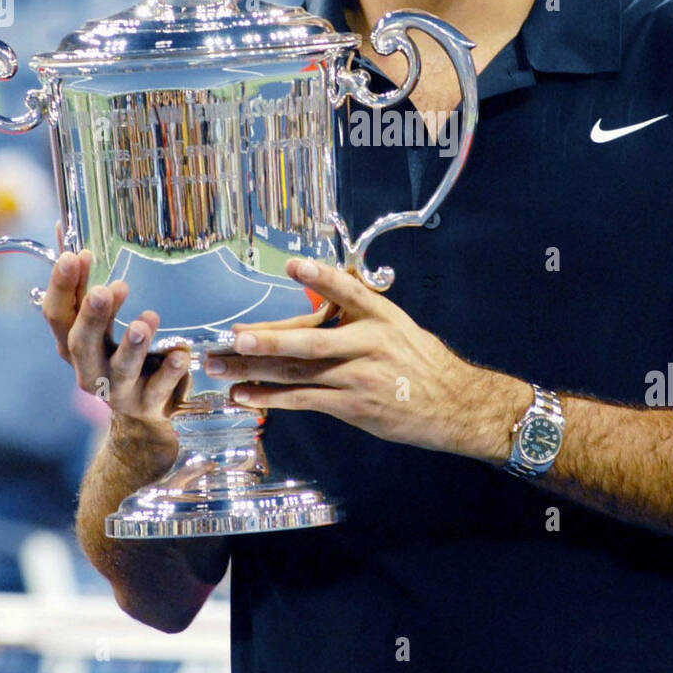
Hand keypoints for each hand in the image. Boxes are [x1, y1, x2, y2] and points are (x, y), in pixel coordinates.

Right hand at [41, 234, 189, 467]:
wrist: (142, 416)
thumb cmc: (117, 355)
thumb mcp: (100, 323)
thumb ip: (85, 283)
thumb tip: (66, 229)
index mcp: (71, 345)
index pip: (56, 314)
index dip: (62, 286)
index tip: (74, 255)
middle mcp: (88, 369)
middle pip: (81, 344)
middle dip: (92, 316)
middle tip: (102, 289)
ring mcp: (118, 391)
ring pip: (120, 369)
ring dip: (132, 345)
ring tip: (147, 319)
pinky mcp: (148, 404)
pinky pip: (159, 388)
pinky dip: (170, 371)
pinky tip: (181, 353)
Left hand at [202, 256, 524, 461]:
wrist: (453, 404)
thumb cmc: (421, 361)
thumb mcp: (398, 324)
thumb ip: (360, 308)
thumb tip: (324, 288)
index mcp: (381, 316)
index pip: (348, 291)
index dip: (320, 278)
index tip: (292, 266)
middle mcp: (368, 344)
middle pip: (310, 342)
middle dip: (267, 340)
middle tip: (232, 336)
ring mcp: (359, 378)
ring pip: (298, 373)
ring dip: (254, 370)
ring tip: (219, 365)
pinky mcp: (352, 406)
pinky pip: (304, 401)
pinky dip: (270, 399)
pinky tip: (244, 395)